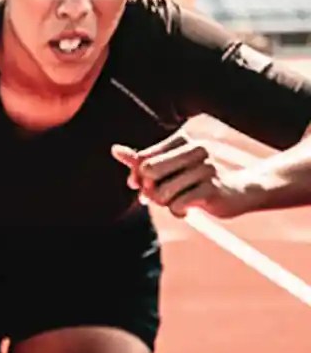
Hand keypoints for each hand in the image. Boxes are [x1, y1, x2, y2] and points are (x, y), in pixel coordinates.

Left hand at [111, 133, 255, 218]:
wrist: (237, 192)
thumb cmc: (196, 180)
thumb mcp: (168, 169)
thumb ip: (141, 161)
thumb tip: (114, 149)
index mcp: (183, 140)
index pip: (143, 159)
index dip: (136, 177)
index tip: (141, 186)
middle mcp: (196, 150)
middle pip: (149, 172)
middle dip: (149, 190)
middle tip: (160, 196)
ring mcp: (206, 169)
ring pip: (162, 192)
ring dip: (165, 204)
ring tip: (177, 201)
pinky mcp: (212, 189)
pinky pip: (177, 205)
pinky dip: (178, 212)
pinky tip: (189, 209)